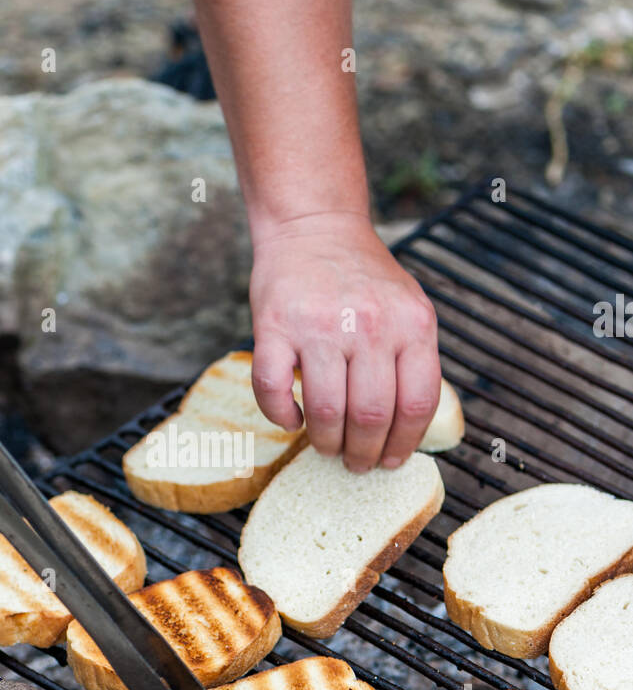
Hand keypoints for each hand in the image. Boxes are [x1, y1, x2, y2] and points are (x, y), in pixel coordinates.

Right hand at [249, 211, 440, 470]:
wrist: (314, 226)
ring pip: (326, 411)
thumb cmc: (362, 278)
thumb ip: (413, 358)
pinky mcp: (274, 325)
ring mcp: (319, 325)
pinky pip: (273, 389)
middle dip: (363, 453)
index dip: (404, 445)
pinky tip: (291, 420)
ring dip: (325, 442)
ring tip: (325, 446)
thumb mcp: (407, 307)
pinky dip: (281, 416)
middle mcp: (369, 324)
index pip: (416, 404)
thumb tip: (410, 430)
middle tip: (355, 463)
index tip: (391, 462)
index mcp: (411, 323)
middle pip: (371, 415)